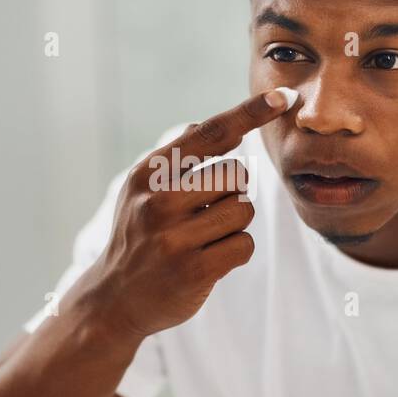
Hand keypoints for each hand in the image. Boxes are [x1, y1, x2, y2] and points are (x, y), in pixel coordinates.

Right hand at [89, 89, 293, 338]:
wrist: (113, 299)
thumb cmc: (138, 236)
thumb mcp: (140, 192)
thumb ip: (175, 159)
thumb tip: (212, 126)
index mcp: (147, 174)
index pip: (209, 134)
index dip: (249, 113)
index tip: (284, 97)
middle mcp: (158, 201)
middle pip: (237, 174)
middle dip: (232, 192)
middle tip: (205, 214)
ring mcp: (175, 237)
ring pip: (244, 210)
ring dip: (234, 224)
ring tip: (203, 238)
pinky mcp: (194, 270)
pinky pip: (245, 244)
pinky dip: (236, 251)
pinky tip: (210, 259)